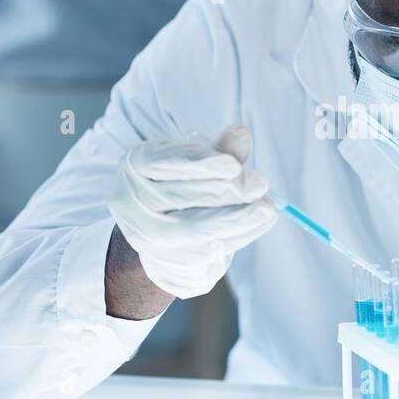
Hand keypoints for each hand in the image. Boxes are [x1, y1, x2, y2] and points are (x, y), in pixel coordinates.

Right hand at [108, 124, 276, 298]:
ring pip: (193, 230)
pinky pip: (204, 253)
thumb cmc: (184, 185)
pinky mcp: (165, 264)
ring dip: (236, 219)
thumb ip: (220, 150)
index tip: (234, 165)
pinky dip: (236, 237)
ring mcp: (144, 237)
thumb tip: (242, 133)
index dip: (199, 163)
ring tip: (266, 209)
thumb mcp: (199, 162)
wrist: (162, 229)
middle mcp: (131, 202)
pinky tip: (257, 224)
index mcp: (136, 165)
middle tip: (261, 185)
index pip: (164, 161)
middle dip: (225, 191)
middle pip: (179, 198)